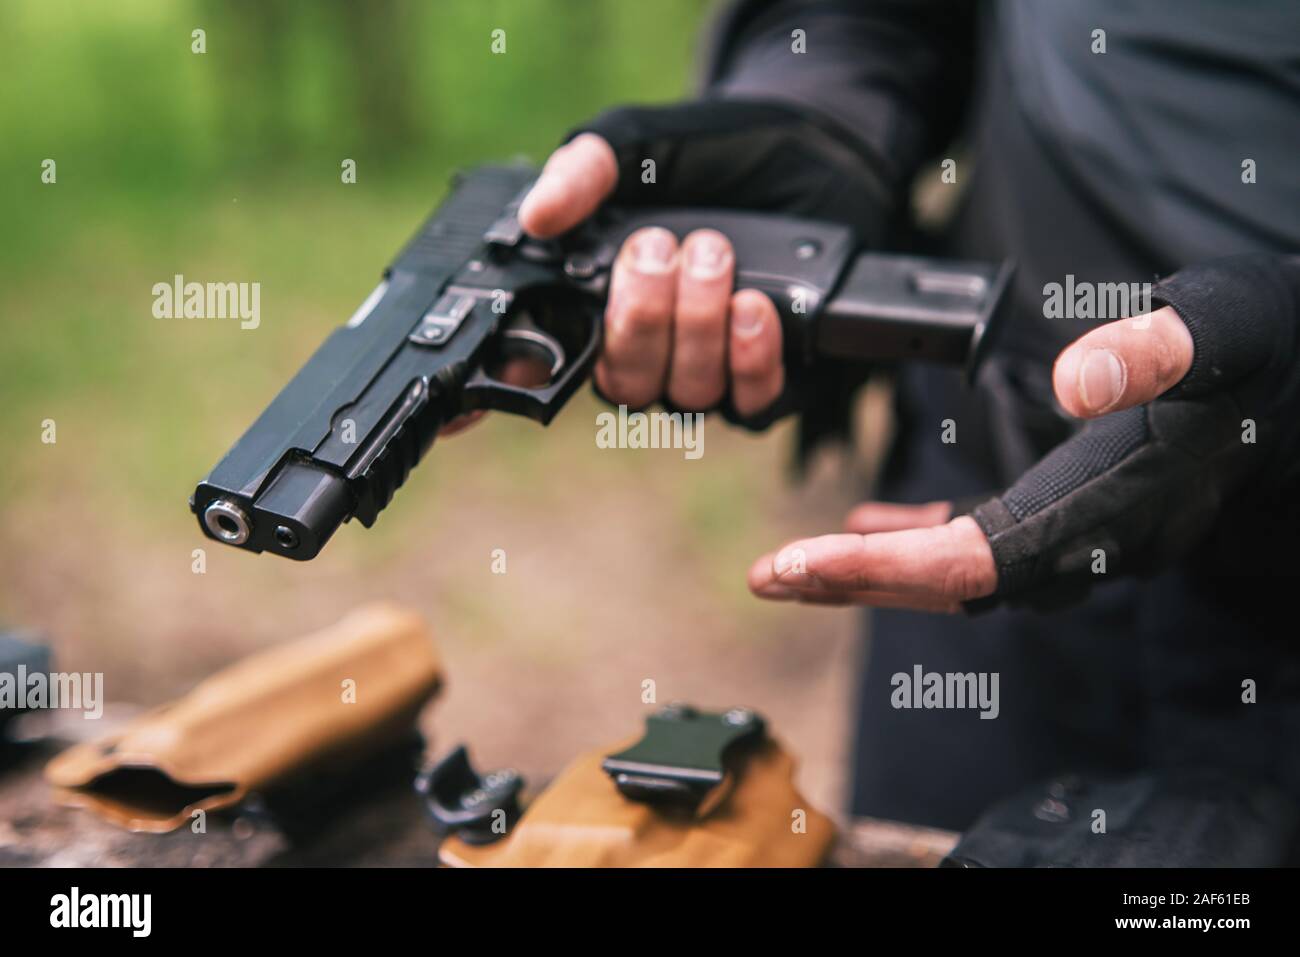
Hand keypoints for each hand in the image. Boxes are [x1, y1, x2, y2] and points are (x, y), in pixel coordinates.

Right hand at [518, 133, 784, 415]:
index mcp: (598, 306)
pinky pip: (751, 403)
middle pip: (626, 384)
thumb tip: (535, 216)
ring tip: (713, 253)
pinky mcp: (767, 376)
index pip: (557, 363)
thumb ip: (583, 174)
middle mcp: (650, 352)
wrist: (800, 149)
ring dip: (698, 324)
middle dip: (641, 317)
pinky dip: (749, 359)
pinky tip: (752, 307)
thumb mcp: (637, 145)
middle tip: (658, 246)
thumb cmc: (707, 156)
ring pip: (687, 394)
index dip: (540, 364)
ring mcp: (708, 371)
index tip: (549, 333)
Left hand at [749, 303, 1200, 610]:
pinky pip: (987, 549)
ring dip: (878, 570)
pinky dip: (922, 543)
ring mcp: (1087, 539)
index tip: (802, 563)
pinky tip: (871, 525)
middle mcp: (1097, 543)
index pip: (983, 561)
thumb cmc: (1266, 352)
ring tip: (793, 567)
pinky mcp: (1077, 519)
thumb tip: (1080, 382)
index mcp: (1115, 504)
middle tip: (766, 576)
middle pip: (959, 586)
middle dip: (859, 582)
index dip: (888, 567)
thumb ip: (1158, 351)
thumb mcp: (1226, 327)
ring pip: (966, 576)